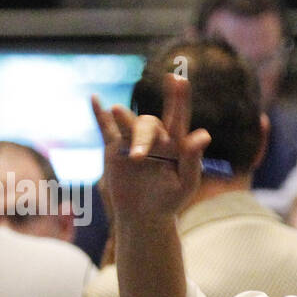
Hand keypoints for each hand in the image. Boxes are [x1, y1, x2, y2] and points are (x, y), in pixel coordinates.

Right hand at [91, 74, 210, 228]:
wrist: (144, 217)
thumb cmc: (170, 201)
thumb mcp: (186, 184)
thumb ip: (193, 160)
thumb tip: (203, 135)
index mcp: (175, 143)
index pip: (178, 118)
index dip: (178, 99)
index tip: (179, 80)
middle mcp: (155, 137)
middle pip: (148, 125)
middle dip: (142, 138)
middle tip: (138, 157)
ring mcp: (133, 141)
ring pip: (127, 124)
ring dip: (123, 119)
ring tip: (115, 109)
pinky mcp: (114, 149)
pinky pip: (105, 128)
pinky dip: (99, 115)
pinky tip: (94, 99)